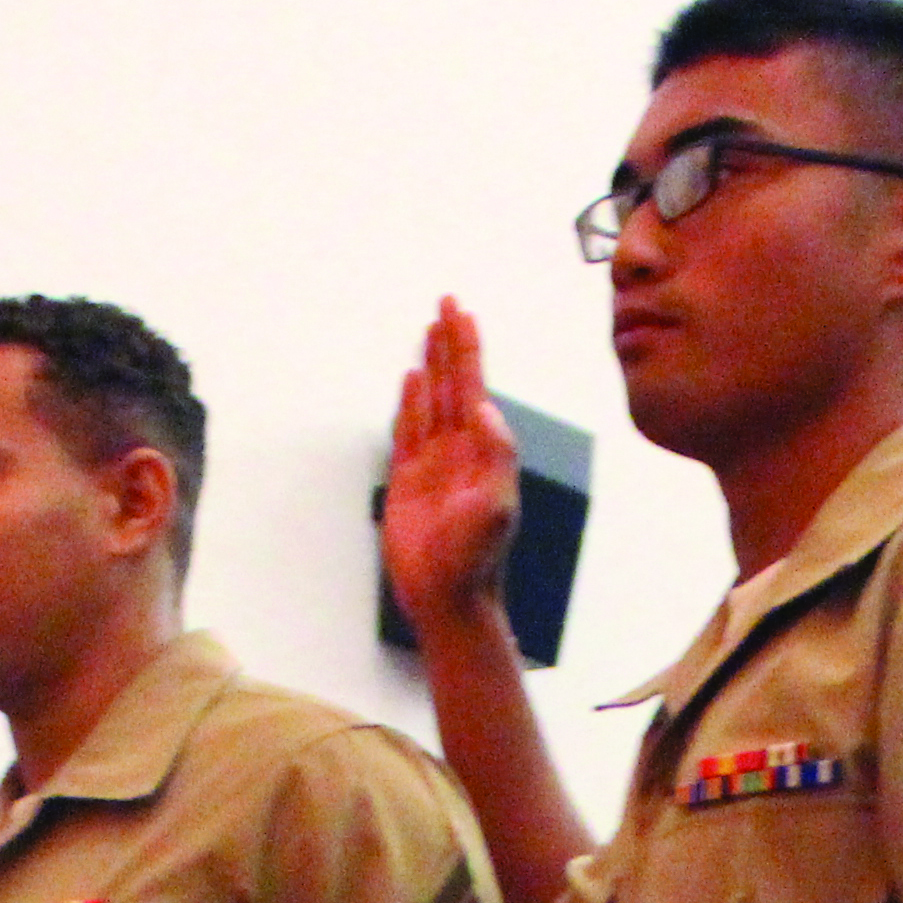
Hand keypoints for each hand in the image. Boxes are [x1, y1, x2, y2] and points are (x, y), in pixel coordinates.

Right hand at [381, 301, 522, 641]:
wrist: (448, 599)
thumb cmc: (475, 561)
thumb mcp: (495, 507)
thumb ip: (495, 456)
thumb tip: (486, 409)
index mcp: (483, 450)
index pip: (473, 386)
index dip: (466, 349)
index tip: (461, 314)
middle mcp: (460, 449)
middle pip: (453, 383)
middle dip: (450, 344)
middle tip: (446, 304)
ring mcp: (433, 463)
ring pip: (431, 400)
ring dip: (432, 365)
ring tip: (430, 331)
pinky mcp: (409, 481)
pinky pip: (408, 431)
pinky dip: (410, 403)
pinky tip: (412, 379)